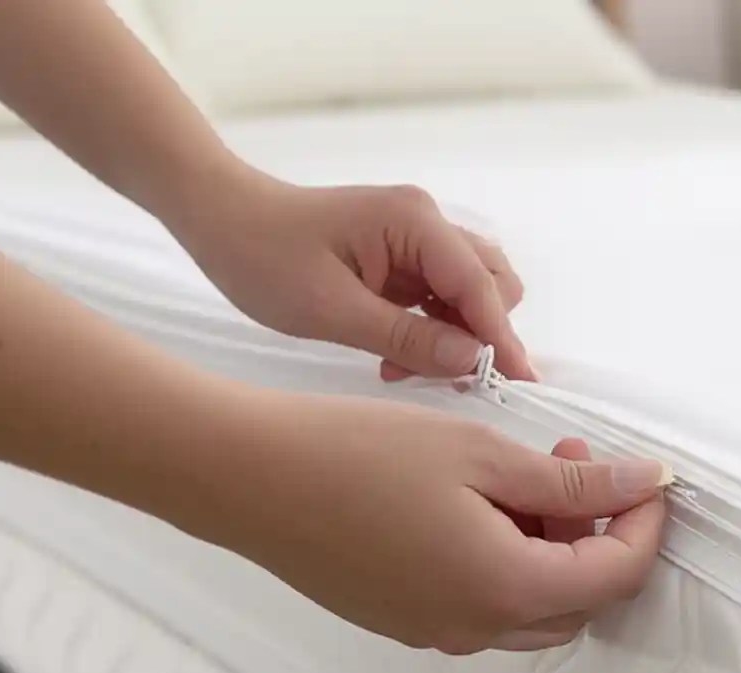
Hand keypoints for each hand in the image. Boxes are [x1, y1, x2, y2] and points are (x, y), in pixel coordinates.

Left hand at [167, 168, 535, 380]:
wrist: (220, 219)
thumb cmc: (262, 257)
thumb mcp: (330, 310)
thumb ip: (406, 338)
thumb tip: (472, 361)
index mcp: (415, 222)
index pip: (478, 286)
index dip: (501, 339)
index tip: (520, 385)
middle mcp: (428, 222)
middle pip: (491, 283)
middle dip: (479, 334)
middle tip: (440, 377)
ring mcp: (417, 238)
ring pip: (470, 293)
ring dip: (453, 336)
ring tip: (403, 368)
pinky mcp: (403, 257)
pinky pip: (440, 298)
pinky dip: (431, 331)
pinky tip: (394, 356)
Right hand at [207, 392, 668, 653]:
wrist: (248, 477)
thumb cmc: (355, 455)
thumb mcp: (481, 453)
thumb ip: (571, 479)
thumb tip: (642, 484)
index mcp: (504, 588)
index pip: (615, 574)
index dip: (644, 524)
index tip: (645, 476)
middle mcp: (474, 627)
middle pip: (576, 599)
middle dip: (594, 531)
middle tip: (572, 460)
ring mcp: (434, 629)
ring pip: (528, 602)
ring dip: (547, 543)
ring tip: (520, 469)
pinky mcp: (402, 616)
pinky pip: (481, 600)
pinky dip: (503, 556)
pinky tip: (476, 499)